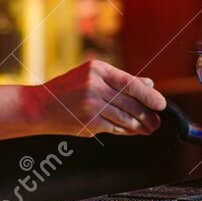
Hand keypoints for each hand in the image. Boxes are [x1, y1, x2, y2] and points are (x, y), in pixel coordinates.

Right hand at [26, 60, 165, 136]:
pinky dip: (126, 130)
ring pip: (125, 118)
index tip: (161, 104)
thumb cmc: (68, 90)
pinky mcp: (89, 123)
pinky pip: (115, 128)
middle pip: (131, 102)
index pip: (130, 82)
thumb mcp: (92, 76)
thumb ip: (120, 81)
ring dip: (140, 125)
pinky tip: (132, 131)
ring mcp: (92, 105)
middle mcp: (95, 86)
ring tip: (148, 129)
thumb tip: (149, 84)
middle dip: (148, 114)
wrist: (40, 106)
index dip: (149, 95)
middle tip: (157, 122)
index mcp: (98, 69)